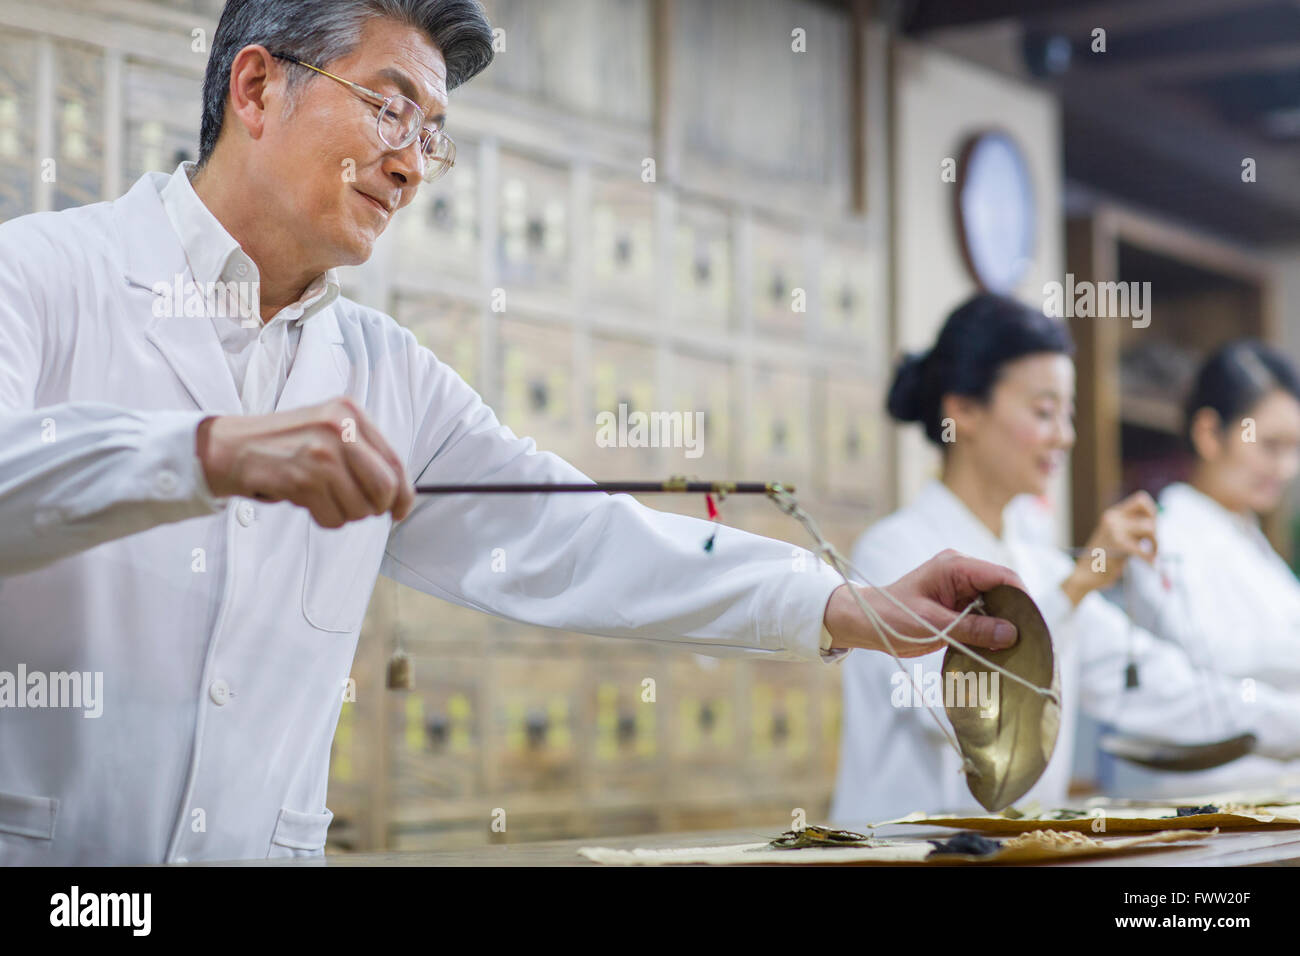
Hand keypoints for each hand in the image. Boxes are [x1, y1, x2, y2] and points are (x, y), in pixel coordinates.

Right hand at [195, 397, 415, 527]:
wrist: (231, 447)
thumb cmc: (285, 444)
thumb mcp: (328, 430)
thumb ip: (363, 454)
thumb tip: (399, 496)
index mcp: (350, 413)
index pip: (395, 462)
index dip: (403, 494)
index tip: (400, 511)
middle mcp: (339, 428)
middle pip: (384, 488)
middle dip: (374, 507)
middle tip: (356, 507)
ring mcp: (320, 453)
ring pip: (359, 508)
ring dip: (342, 513)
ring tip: (319, 495)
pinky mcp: (302, 478)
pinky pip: (333, 519)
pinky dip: (323, 518)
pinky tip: (304, 499)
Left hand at [823, 549, 1025, 656]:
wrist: (866, 622)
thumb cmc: (892, 618)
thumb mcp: (933, 626)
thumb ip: (973, 629)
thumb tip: (1012, 633)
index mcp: (956, 566)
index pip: (1003, 576)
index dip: (1023, 598)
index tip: (1034, 625)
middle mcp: (962, 571)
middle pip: (1004, 588)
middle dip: (1017, 613)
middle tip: (1031, 640)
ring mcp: (961, 586)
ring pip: (997, 602)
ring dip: (1006, 622)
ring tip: (1019, 646)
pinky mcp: (958, 603)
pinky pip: (984, 612)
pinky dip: (992, 628)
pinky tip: (1000, 646)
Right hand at [1061, 491, 1156, 604]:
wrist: (1085, 574)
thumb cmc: (1103, 558)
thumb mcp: (1115, 536)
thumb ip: (1131, 528)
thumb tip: (1158, 524)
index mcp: (1113, 514)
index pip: (1141, 500)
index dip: (1152, 512)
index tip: (1152, 527)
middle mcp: (1113, 518)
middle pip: (1150, 516)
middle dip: (1157, 532)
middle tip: (1154, 546)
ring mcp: (1115, 530)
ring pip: (1150, 529)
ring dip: (1156, 544)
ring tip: (1152, 555)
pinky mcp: (1119, 545)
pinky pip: (1145, 550)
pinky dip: (1150, 559)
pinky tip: (1150, 565)